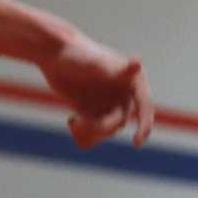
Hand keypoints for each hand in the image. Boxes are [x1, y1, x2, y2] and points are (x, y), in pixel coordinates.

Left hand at [43, 33, 153, 147]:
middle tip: (81, 122)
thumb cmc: (76, 54)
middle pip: (119, 123)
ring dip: (90, 132)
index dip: (144, 127)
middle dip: (101, 126)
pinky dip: (83, 134)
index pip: (145, 108)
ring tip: (73, 122)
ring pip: (106, 132)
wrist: (53, 54)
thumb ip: (117, 69)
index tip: (136, 143)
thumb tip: (139, 62)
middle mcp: (123, 95)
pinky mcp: (93, 113)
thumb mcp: (96, 63)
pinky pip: (94, 134)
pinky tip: (72, 122)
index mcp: (133, 81)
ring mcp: (109, 105)